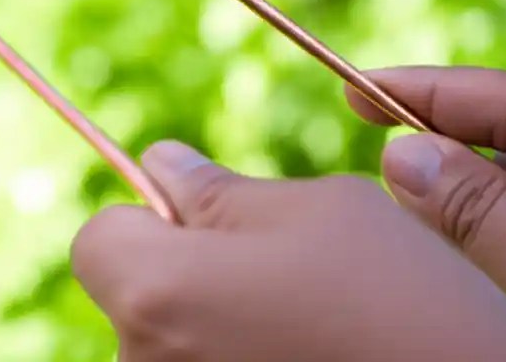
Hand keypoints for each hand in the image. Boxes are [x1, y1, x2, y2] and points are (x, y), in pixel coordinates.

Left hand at [71, 141, 505, 361]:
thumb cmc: (406, 307)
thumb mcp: (324, 212)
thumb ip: (222, 189)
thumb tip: (162, 163)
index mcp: (156, 291)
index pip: (98, 240)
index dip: (150, 218)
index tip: (212, 221)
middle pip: (137, 296)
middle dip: (193, 272)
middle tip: (290, 276)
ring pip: (178, 343)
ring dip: (224, 325)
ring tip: (317, 328)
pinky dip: (247, 360)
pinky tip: (317, 359)